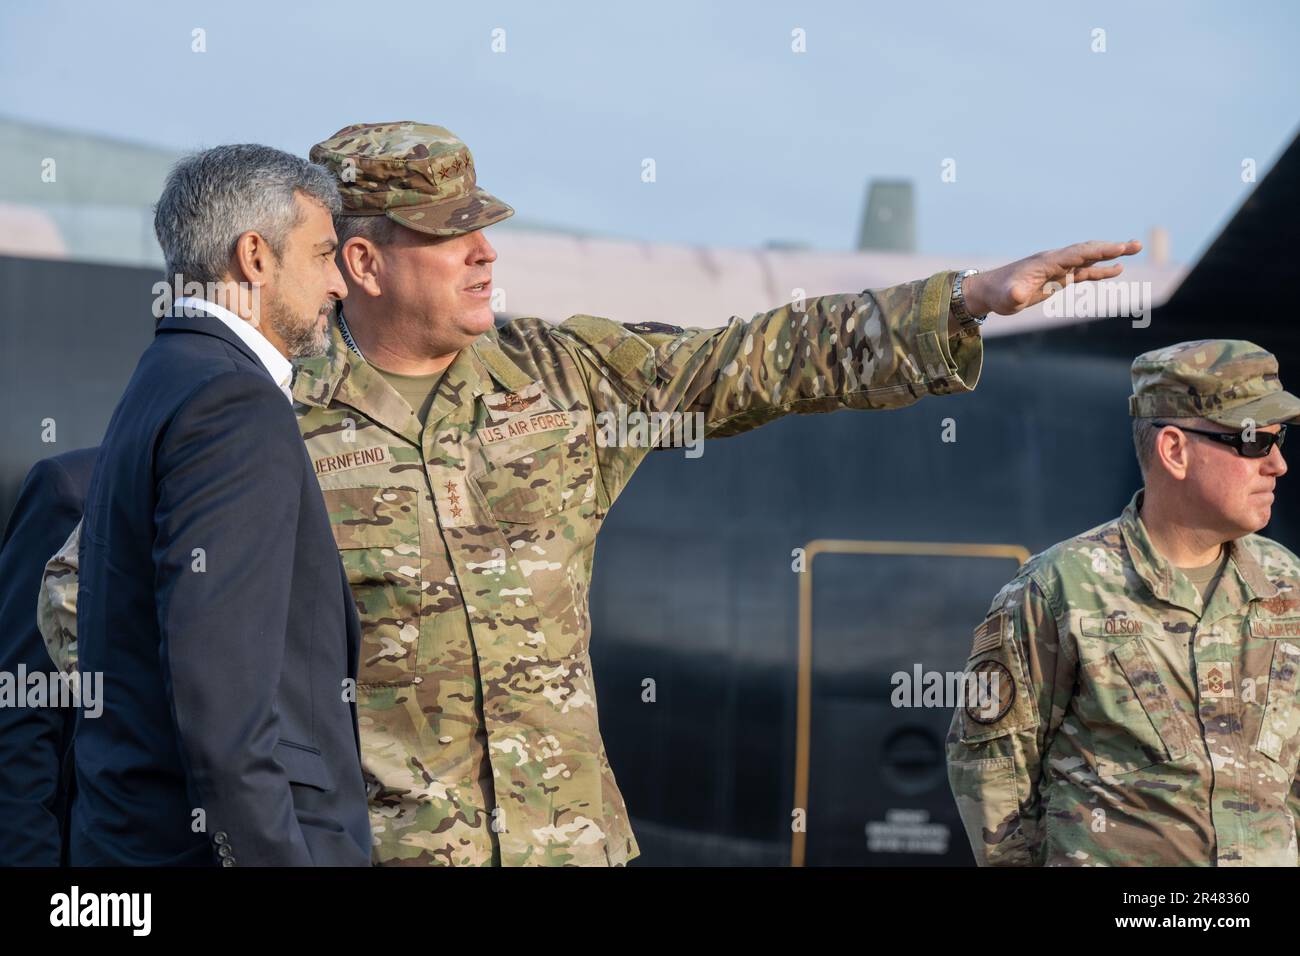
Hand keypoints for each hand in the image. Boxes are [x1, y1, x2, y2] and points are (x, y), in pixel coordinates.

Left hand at [962, 239, 1142, 316]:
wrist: (991, 292)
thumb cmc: (998, 294)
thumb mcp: (1006, 297)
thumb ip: (1014, 295)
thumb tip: (1018, 296)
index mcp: (1047, 262)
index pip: (1077, 254)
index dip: (1098, 251)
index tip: (1119, 249)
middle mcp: (1056, 261)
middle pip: (1087, 251)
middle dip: (1111, 248)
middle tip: (1135, 245)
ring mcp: (1059, 268)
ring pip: (1089, 258)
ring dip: (1111, 254)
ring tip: (1134, 248)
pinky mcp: (1059, 277)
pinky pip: (1084, 271)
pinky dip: (1101, 269)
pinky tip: (1117, 269)